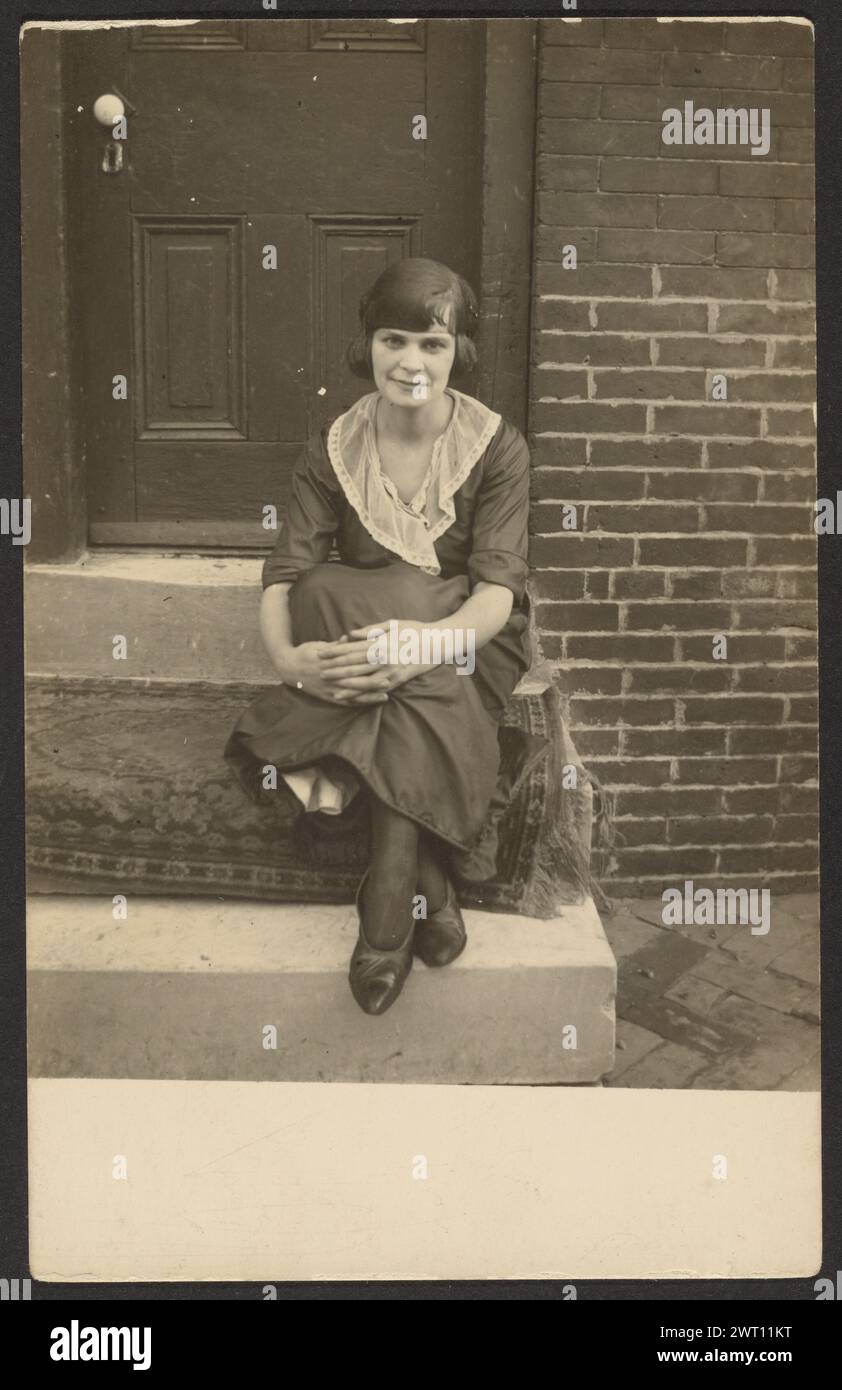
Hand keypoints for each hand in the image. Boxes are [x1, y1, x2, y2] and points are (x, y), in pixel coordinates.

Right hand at [280, 639, 389, 705]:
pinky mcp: (327, 696)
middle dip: (373, 677)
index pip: (352, 659)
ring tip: (386, 692)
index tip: (382, 656)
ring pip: (352, 691)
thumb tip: (349, 637)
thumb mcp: (319, 645)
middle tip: (391, 677)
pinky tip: (372, 703)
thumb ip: (335, 645)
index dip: (368, 659)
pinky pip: (345, 702)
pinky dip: (359, 703)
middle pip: (355, 676)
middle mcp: (330, 674)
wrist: (287, 668)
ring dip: (369, 692)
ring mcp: (329, 687)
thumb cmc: (306, 653)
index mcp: (329, 660)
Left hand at [317, 619, 438, 693]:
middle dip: (335, 669)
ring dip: (346, 684)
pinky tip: (354, 697)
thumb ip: (371, 630)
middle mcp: (383, 657)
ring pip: (363, 680)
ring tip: (331, 687)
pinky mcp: (398, 680)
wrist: (439, 641)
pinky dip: (364, 694)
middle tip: (319, 672)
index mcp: (380, 641)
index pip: (351, 647)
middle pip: (353, 664)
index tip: (320, 652)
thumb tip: (350, 634)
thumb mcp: (393, 624)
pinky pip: (378, 689)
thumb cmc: (416, 629)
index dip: (334, 651)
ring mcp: (391, 670)